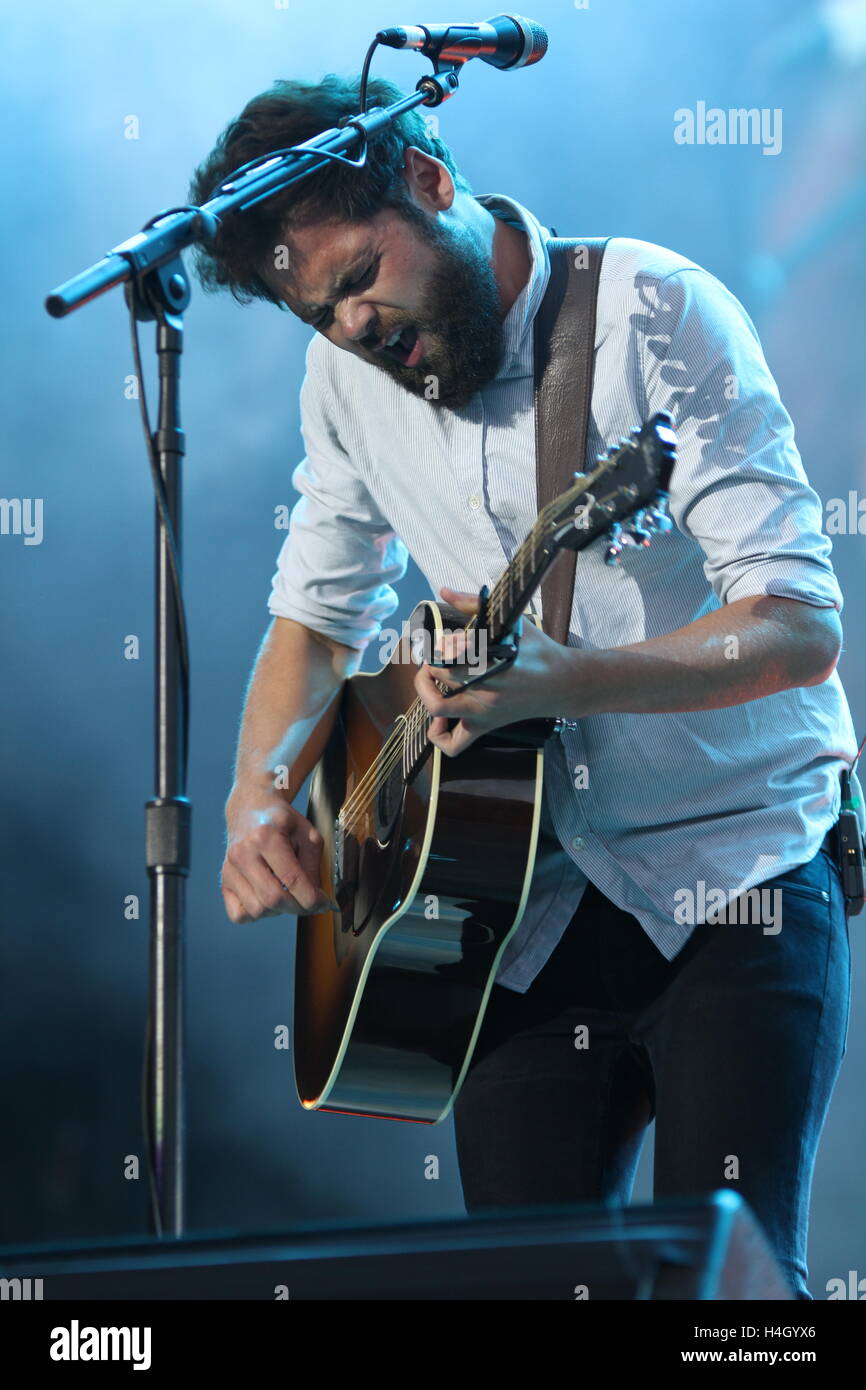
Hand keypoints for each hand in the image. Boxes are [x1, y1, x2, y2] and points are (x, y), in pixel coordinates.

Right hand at [221, 792, 336, 922]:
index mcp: (266, 837)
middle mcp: (242, 853)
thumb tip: (314, 900)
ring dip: (278, 910)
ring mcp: (229, 868)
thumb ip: (313, 868)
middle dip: (298, 908)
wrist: (251, 810)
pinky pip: (239, 914)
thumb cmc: (283, 823)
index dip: (313, 899)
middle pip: (273, 899)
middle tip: (309, 902)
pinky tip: (267, 897)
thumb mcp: (308, 836)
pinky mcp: (223, 880)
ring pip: (257, 910)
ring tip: (286, 893)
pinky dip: (257, 914)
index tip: (324, 903)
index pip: (292, 880)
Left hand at [414, 586, 573, 756]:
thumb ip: (474, 605)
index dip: (438, 645)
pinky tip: (439, 717)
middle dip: (430, 662)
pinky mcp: (485, 727)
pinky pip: (453, 745)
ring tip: (429, 681)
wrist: (564, 684)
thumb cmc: (537, 651)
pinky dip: (437, 734)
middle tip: (433, 656)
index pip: (451, 652)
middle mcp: (487, 688)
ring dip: (425, 693)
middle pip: (440, 676)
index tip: (439, 641)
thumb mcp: (510, 623)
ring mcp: (484, 711)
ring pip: (437, 709)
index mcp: (494, 659)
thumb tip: (443, 590)